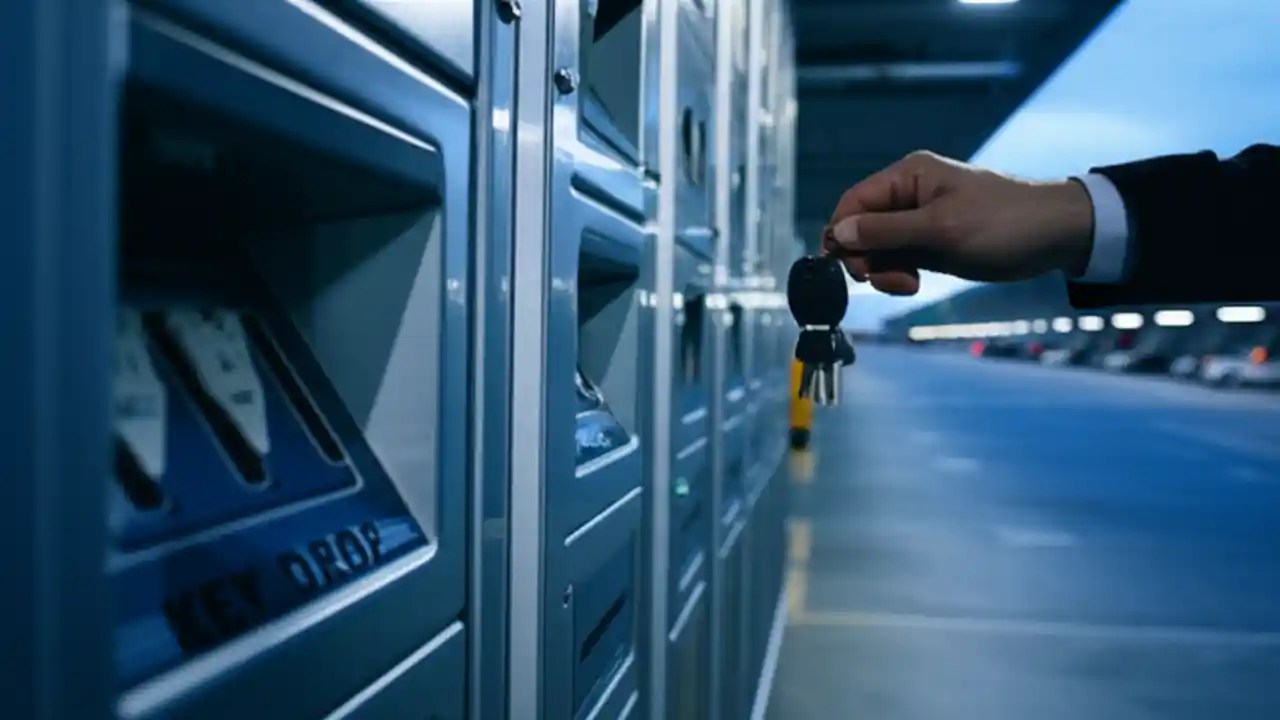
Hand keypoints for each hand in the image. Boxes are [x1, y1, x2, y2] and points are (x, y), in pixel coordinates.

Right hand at [822, 150, 1095, 294]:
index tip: (850, 268)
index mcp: (907, 177)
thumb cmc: (1002, 224)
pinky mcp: (932, 242)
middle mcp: (908, 195)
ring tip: (910, 284)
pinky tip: (916, 283)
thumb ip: (886, 232)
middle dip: (867, 258)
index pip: (853, 203)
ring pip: (878, 248)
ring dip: (884, 271)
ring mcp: (920, 220)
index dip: (842, 235)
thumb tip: (838, 234)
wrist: (1055, 235)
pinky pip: (899, 258)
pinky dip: (900, 274)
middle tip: (888, 282)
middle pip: (861, 228)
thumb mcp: (940, 229)